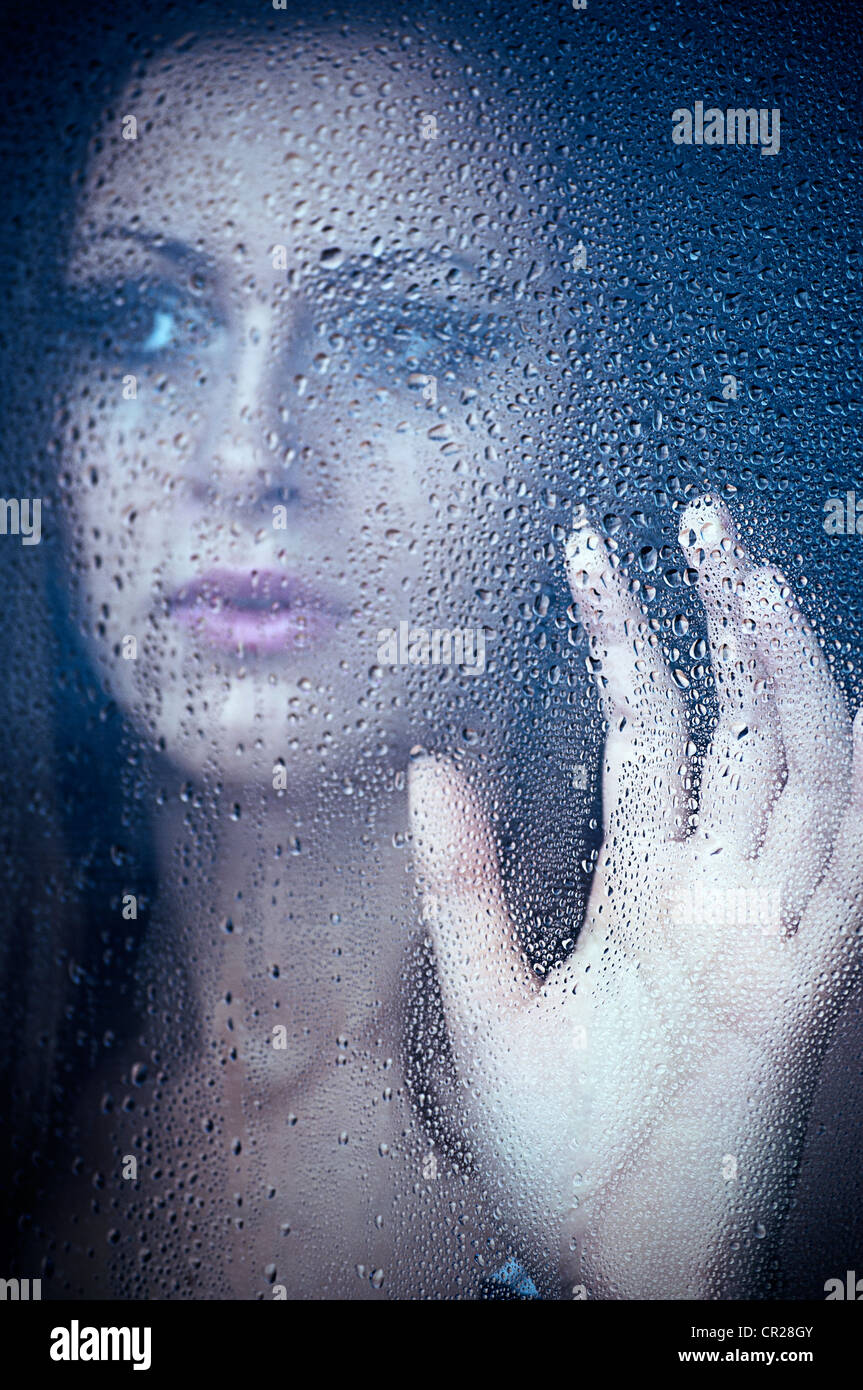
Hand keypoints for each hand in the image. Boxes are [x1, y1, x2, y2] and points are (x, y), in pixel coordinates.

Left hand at [409, 496, 862, 1298]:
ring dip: (785, 676)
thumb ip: (461, 882)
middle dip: (723, 623)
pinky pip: (844, 868)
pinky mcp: (793, 987)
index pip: (649, 734)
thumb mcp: (483, 1000)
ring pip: (798, 773)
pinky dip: (850, 791)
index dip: (627, 642)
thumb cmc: (553, 1149)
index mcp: (648, 893)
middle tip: (698, 519)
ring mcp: (763, 933)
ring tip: (750, 578)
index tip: (590, 554)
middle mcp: (716, 895)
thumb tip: (428, 763)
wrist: (597, 1261)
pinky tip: (835, 709)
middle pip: (736, 728)